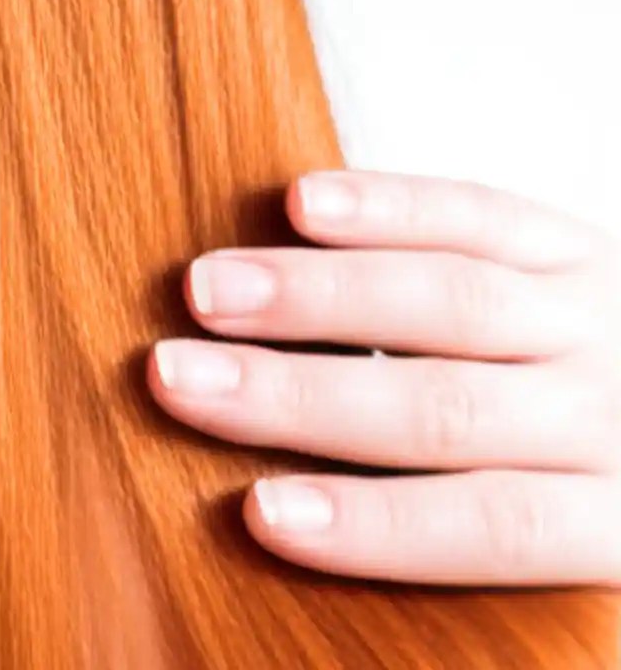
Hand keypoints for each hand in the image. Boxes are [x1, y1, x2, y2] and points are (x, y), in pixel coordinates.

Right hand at [148, 170, 620, 585]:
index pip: (491, 524)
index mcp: (618, 520)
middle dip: (297, 395)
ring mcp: (594, 316)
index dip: (373, 521)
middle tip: (178, 380)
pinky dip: (388, 205)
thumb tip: (305, 544)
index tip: (259, 512)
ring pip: (451, 298)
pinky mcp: (572, 245)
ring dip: (313, 295)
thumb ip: (480, 546)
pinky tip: (303, 203)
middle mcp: (612, 414)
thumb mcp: (586, 552)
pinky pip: (480, 213)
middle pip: (444, 408)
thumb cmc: (595, 499)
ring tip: (206, 290)